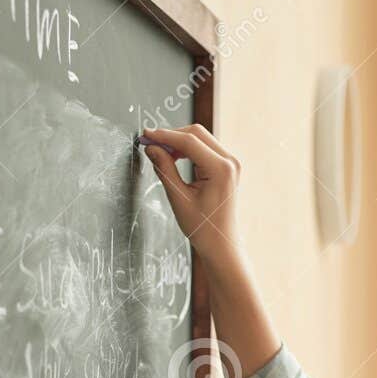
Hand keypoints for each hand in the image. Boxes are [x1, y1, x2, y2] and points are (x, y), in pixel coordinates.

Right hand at [140, 124, 243, 267]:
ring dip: (179, 141)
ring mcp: (230, 162)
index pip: (189, 141)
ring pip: (201, 138)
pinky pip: (205, 147)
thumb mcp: (178, 199)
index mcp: (221, 169)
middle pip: (196, 134)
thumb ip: (165, 170)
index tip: (146, 135)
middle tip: (150, 143)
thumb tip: (151, 148)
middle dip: (171, 136)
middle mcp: (230, 162)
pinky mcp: (227, 166)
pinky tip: (173, 156)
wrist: (220, 243)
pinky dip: (188, 148)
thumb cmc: (202, 228)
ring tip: (160, 152)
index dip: (164, 136)